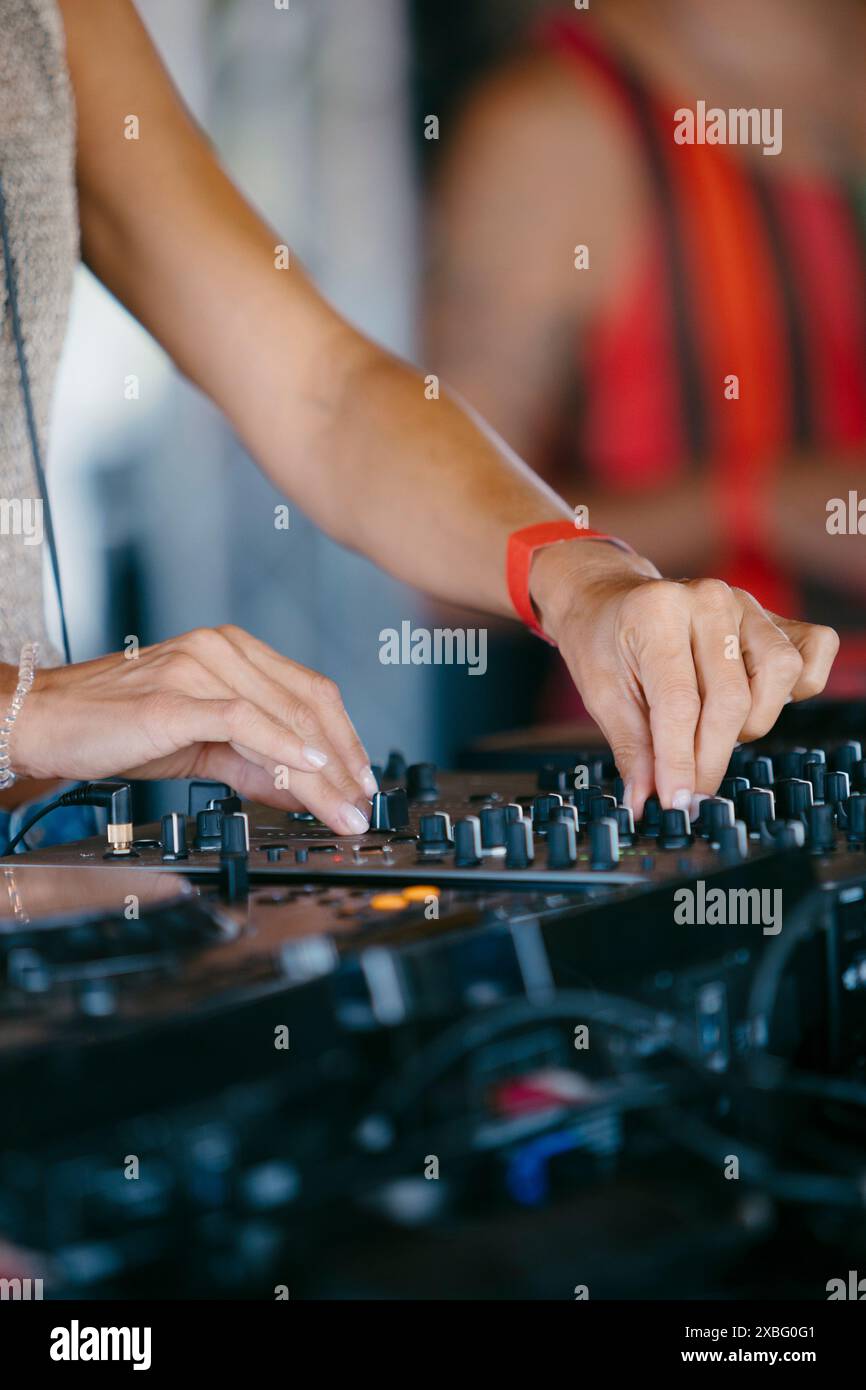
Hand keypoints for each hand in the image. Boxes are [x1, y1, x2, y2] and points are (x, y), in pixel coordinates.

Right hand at [10, 626, 376, 834]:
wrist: (46, 721)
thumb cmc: (116, 726)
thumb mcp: (200, 744)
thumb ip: (255, 764)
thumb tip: (305, 791)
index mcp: (233, 650)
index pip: (311, 691)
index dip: (347, 738)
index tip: (363, 780)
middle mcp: (221, 650)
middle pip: (308, 704)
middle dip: (345, 762)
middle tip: (364, 806)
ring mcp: (198, 669)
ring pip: (283, 717)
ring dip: (323, 771)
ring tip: (344, 809)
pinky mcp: (174, 699)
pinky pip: (243, 720)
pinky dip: (282, 747)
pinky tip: (308, 771)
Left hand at [530, 542, 839, 817]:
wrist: (609, 602)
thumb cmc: (604, 645)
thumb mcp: (602, 695)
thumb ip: (632, 749)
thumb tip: (646, 803)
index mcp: (658, 611)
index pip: (680, 702)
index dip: (680, 762)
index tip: (676, 802)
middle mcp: (709, 599)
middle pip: (731, 698)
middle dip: (712, 758)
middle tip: (692, 790)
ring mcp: (746, 603)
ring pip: (780, 676)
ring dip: (752, 722)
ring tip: (713, 729)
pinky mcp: (773, 615)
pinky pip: (813, 653)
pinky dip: (796, 688)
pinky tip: (757, 701)